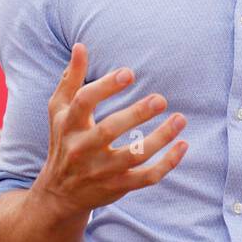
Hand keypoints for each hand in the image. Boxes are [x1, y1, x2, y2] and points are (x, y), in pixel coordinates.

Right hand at [32, 43, 187, 219]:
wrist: (58, 194)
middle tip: (160, 99)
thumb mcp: (59, 111)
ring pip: (133, 157)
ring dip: (159, 139)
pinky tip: (183, 145)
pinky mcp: (118, 187)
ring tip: (180, 119)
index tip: (129, 73)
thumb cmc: (63, 141)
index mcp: (69, 125)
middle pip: (108, 131)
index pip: (84, 102)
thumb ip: (70, 79)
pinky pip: (146, 178)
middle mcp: (82, 149)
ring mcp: (101, 171)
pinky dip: (167, 164)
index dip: (105, 86)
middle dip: (136, 114)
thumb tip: (80, 46)